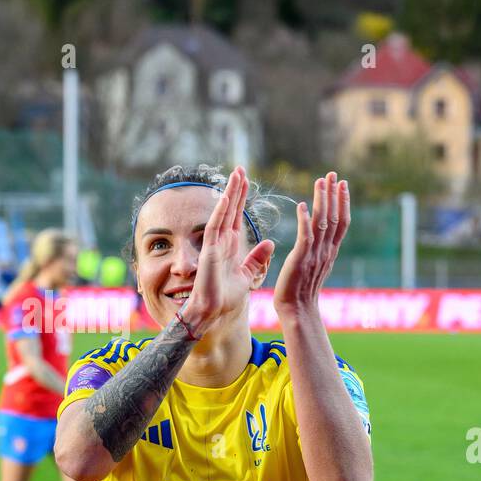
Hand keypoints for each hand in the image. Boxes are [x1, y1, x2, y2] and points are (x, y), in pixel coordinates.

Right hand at [182, 165, 274, 334]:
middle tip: (241, 169)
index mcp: (231, 245)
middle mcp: (221, 241)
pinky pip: (215, 227)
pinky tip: (227, 198)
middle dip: (236, 189)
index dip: (242, 198)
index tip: (247, 180)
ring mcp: (214, 244)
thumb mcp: (247, 274)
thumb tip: (270, 242)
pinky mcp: (210, 252)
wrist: (213, 311)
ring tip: (237, 175)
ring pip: (223, 213)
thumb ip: (256, 258)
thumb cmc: (226, 296)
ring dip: (230, 194)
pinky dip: (222, 213)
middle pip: (230, 210)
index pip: (237, 216)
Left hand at [275, 172, 349, 321]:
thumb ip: (316, 250)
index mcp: (329, 252)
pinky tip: (301, 205)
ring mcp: (315, 255)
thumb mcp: (313, 266)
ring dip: (322, 201)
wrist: (297, 311)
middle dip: (335, 195)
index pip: (341, 222)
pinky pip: (305, 237)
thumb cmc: (300, 291)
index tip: (342, 184)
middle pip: (335, 218)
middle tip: (333, 174)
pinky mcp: (301, 260)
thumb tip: (316, 237)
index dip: (343, 202)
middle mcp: (326, 251)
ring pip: (323, 223)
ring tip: (321, 181)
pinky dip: (304, 220)